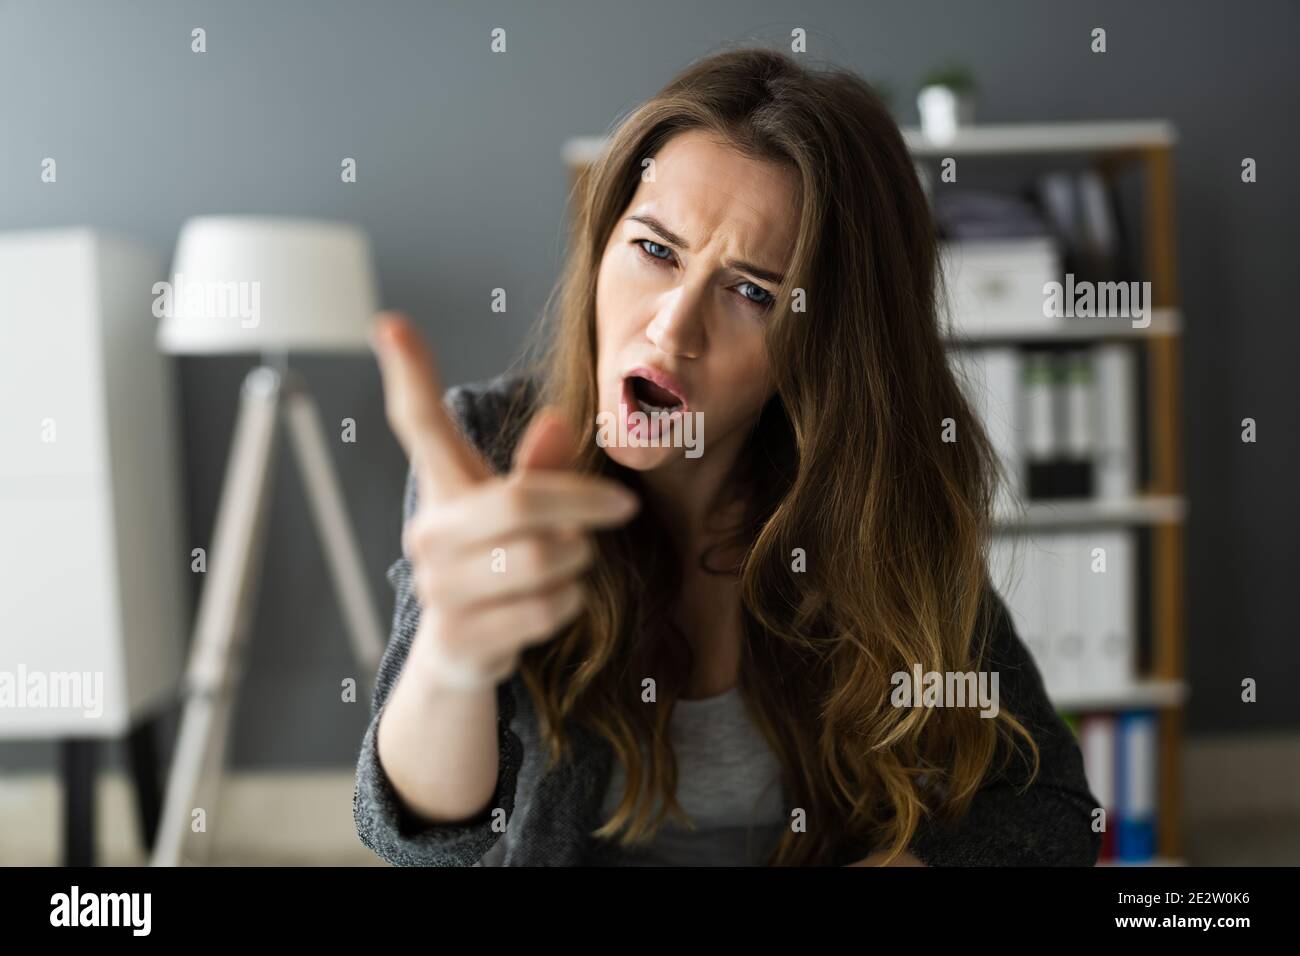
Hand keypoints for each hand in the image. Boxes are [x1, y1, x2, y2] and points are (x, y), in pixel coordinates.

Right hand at [370, 311, 638, 691]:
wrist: (461, 653)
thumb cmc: (497, 564)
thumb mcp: (518, 513)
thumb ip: (540, 468)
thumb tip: (558, 419)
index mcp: (443, 491)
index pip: (420, 426)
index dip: (408, 374)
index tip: (389, 321)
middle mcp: (429, 534)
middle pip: (520, 501)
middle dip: (584, 503)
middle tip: (622, 506)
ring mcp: (437, 588)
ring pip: (543, 559)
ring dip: (580, 558)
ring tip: (571, 560)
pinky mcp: (459, 638)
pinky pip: (546, 607)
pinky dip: (569, 601)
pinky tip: (554, 600)